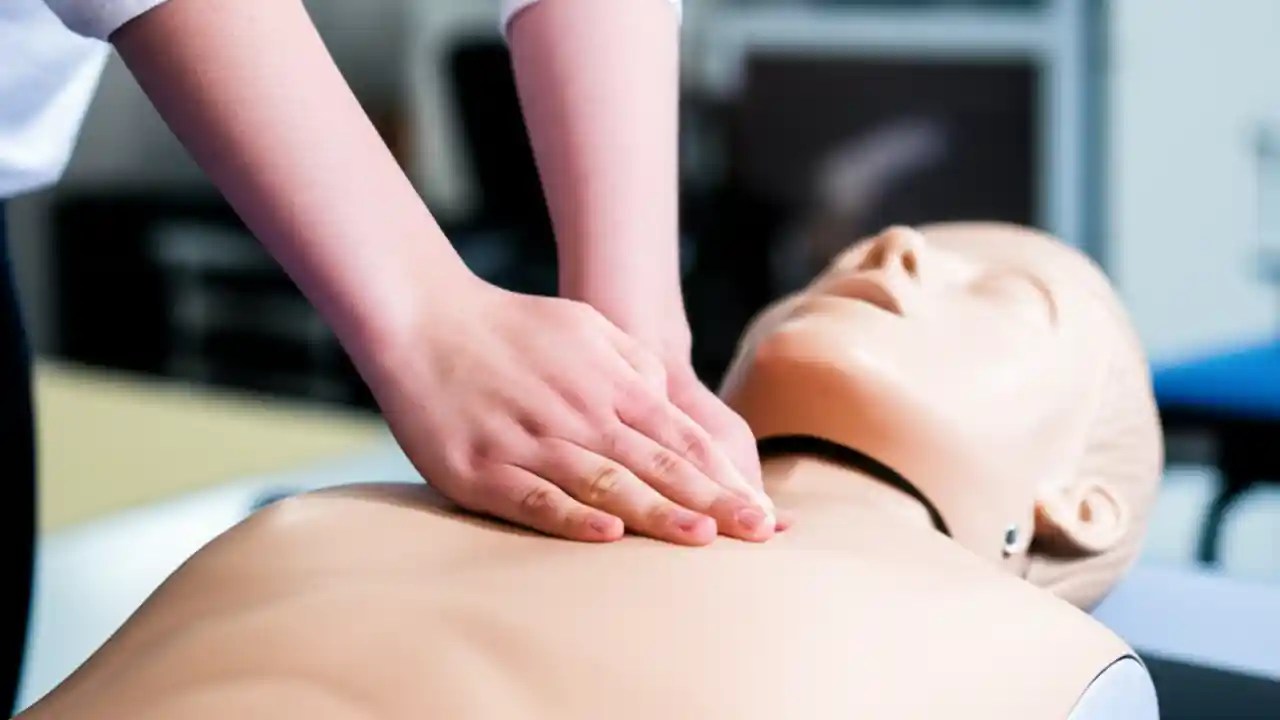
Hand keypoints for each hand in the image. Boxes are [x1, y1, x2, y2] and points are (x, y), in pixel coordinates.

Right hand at [358, 278, 775, 545]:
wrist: (422, 318)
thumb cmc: (511, 327)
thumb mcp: (587, 327)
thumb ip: (633, 365)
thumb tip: (670, 399)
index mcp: (610, 385)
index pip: (683, 438)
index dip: (726, 477)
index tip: (763, 512)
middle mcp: (579, 414)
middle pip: (658, 464)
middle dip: (713, 502)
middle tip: (758, 535)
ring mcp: (530, 441)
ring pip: (606, 482)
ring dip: (656, 512)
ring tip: (702, 538)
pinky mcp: (483, 468)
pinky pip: (535, 498)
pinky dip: (572, 517)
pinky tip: (606, 536)